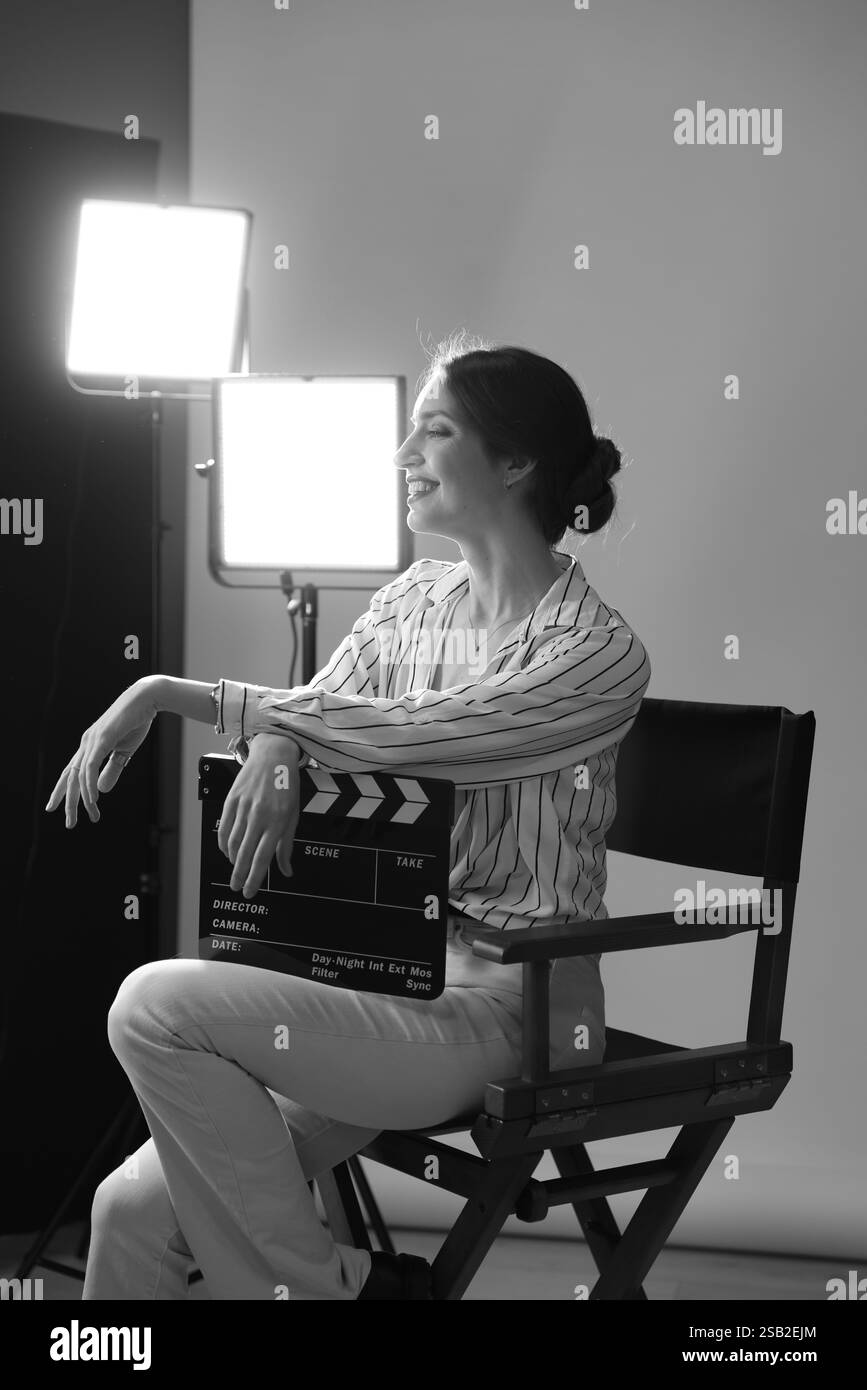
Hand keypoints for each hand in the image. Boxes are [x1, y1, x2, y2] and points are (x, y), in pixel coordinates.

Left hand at [45, 677, 158, 826]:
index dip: (61, 791)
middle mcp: (86, 743)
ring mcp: (92, 741)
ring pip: (80, 775)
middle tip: (70, 823)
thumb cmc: (135, 723)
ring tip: (91, 816)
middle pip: (70, 778)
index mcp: (89, 746)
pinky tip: (93, 799)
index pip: (70, 772)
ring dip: (84, 799)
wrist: (145, 700)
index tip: (54, 808)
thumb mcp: (124, 753)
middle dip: (69, 802)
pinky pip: (91, 766)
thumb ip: (111, 770)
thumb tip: (101, 791)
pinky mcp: (101, 739)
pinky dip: (90, 784)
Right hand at [218, 736, 302, 897]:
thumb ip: (287, 845)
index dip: (255, 878)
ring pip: (233, 843)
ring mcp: (243, 808)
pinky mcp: (231, 800)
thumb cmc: (287, 786)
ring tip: (235, 871)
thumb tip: (286, 871)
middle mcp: (259, 816)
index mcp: (277, 821)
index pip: (263, 858)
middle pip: (245, 854)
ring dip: (232, 861)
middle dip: (239, 875)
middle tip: (237, 888)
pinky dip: (224, 844)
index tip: (249, 892)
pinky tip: (228, 852)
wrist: (274, 756)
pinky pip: (224, 828)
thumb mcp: (293, 815)